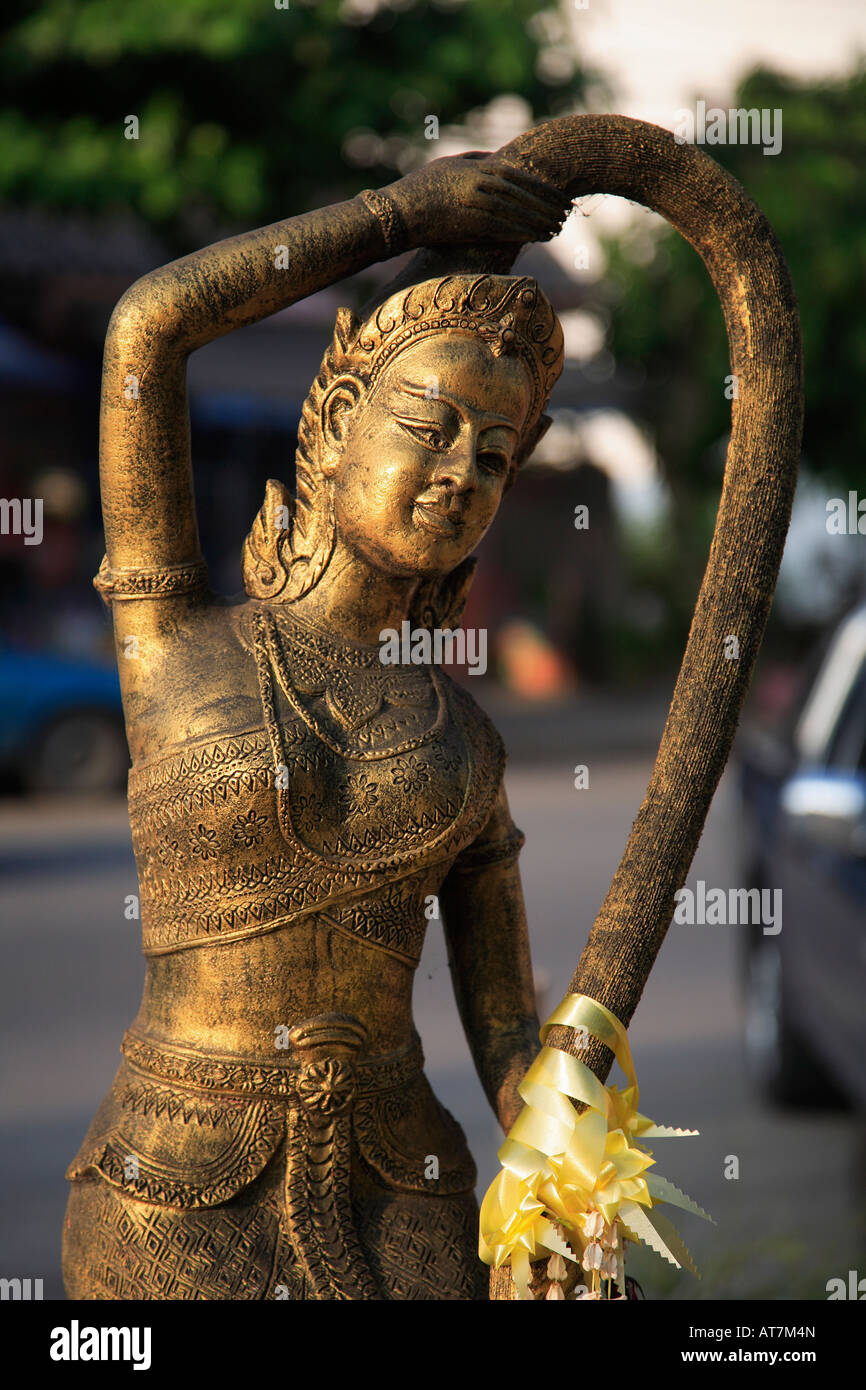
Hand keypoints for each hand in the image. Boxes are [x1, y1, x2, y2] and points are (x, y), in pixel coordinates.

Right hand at [382, 152, 568, 248]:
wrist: (400, 212)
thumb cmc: (421, 187)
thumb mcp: (449, 165)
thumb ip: (475, 160)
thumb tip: (496, 157)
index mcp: (479, 168)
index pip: (521, 176)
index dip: (544, 186)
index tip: (560, 193)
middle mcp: (482, 184)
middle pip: (525, 195)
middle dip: (548, 204)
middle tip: (568, 212)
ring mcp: (477, 205)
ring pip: (518, 213)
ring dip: (540, 221)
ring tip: (558, 228)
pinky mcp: (470, 226)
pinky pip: (504, 229)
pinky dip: (523, 233)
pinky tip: (538, 238)